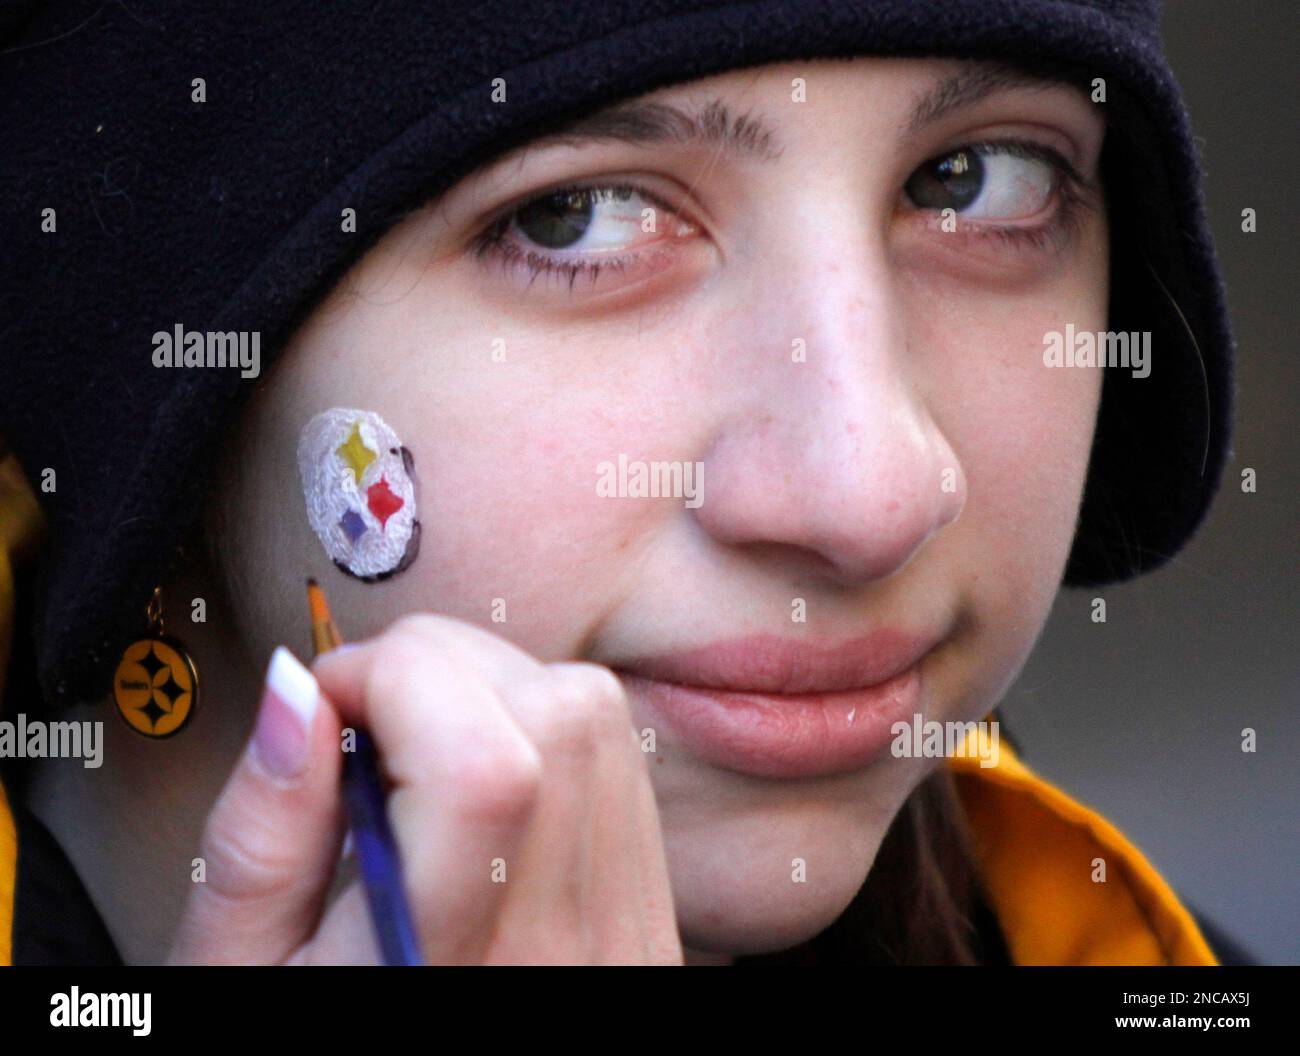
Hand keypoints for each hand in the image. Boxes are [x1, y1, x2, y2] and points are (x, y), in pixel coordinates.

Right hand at [167, 613, 682, 964]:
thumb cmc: (321, 1046)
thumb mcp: (240, 977)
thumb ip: (260, 839)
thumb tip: (298, 688)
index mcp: (448, 971)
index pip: (482, 768)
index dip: (397, 683)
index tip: (326, 700)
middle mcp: (564, 949)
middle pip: (552, 715)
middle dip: (437, 667)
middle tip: (360, 725)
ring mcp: (626, 930)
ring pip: (592, 713)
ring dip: (490, 686)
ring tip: (410, 753)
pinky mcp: (649, 911)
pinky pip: (618, 757)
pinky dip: (538, 723)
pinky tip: (474, 774)